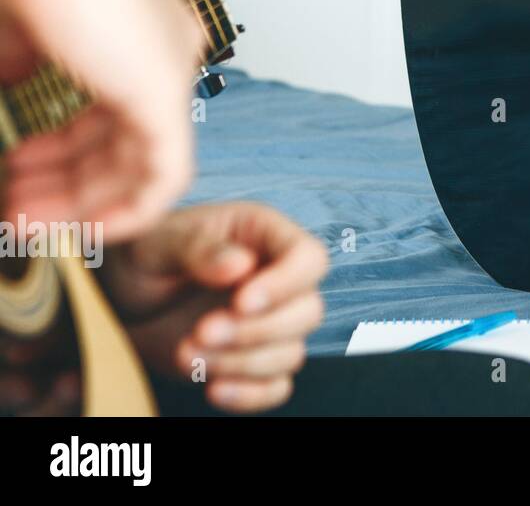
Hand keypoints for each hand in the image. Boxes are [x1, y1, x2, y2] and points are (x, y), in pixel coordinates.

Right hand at [0, 0, 204, 241]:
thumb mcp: (20, 30)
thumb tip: (13, 96)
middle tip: (16, 211)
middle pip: (123, 143)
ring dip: (82, 202)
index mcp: (140, 33)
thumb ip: (22, 70)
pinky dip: (123, 208)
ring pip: (139, 165)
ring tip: (24, 219)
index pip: (111, 114)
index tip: (20, 177)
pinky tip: (83, 227)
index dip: (64, 157)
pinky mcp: (164, 90)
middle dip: (65, 188)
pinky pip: (162, 175)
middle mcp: (166, 52)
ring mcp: (169, 70)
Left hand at [102, 202, 327, 412]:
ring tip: (186, 353)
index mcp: (265, 236)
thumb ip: (199, 248)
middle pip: (308, 311)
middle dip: (257, 330)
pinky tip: (211, 388)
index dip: (287, 283)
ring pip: (291, 353)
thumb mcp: (159, 242)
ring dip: (242, 362)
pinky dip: (249, 394)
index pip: (309, 258)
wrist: (118, 301)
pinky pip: (275, 387)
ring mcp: (269, 324)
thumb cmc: (142, 257)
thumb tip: (241, 266)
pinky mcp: (252, 362)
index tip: (241, 303)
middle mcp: (277, 280)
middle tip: (202, 331)